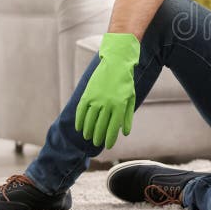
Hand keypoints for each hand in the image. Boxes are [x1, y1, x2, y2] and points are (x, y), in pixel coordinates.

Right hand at [75, 32, 139, 148]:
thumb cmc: (125, 82)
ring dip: (88, 131)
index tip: (108, 146)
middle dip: (98, 137)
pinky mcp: (87, 94)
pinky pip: (81, 111)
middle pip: (100, 126)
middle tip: (97, 143)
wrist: (116, 63)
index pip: (112, 128)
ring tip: (88, 137)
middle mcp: (106, 104)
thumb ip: (127, 116)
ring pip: (89, 121)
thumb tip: (124, 133)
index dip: (109, 139)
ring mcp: (95, 99)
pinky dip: (79, 121)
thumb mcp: (130, 98)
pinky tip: (80, 128)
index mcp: (119, 106)